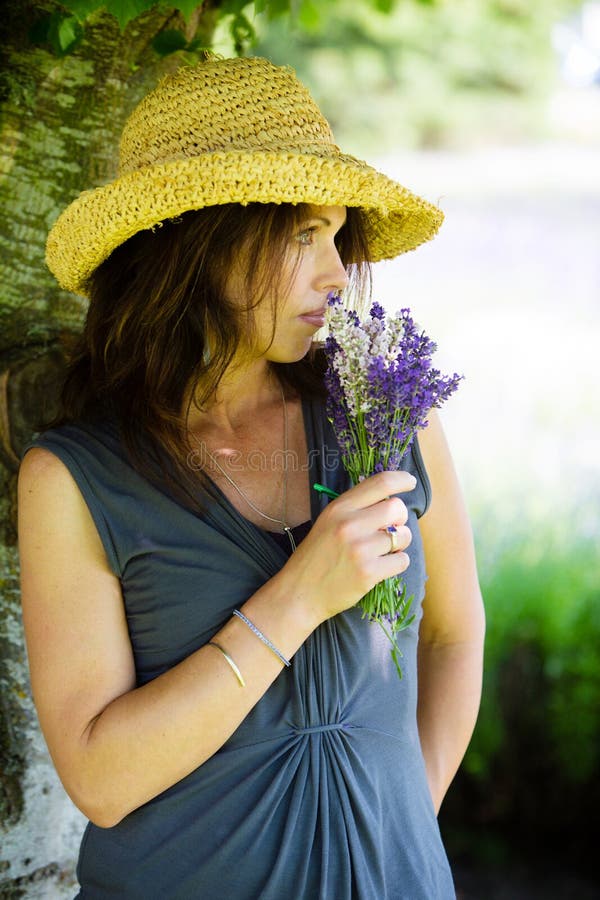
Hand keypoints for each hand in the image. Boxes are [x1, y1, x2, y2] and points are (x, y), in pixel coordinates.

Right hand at [282, 470, 414, 625]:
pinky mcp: (368, 573)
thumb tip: (390, 501)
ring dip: (398, 544)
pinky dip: (396, 563)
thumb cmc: (316, 556)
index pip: (380, 483)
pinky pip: (402, 560)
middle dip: (400, 519)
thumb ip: (355, 509)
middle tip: (389, 529)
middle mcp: (349, 524)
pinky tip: (380, 567)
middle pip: (397, 508)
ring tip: (381, 551)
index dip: (401, 479)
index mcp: (339, 508)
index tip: (409, 482)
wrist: (300, 592)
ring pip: (403, 536)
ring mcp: (359, 549)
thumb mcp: (328, 522)